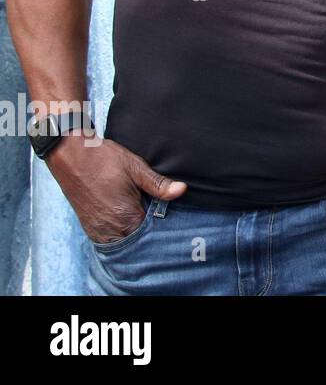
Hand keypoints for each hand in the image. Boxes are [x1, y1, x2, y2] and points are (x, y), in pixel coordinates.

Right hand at [46, 133, 186, 243]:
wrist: (70, 156)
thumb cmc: (103, 159)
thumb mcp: (135, 168)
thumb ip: (158, 184)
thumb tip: (181, 190)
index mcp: (125, 216)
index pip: (151, 235)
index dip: (162, 229)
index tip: (171, 221)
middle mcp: (110, 228)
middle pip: (137, 242)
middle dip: (149, 234)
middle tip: (160, 220)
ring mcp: (97, 230)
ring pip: (123, 243)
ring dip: (134, 236)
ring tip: (145, 221)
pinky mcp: (89, 227)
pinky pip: (109, 241)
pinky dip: (120, 235)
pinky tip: (129, 223)